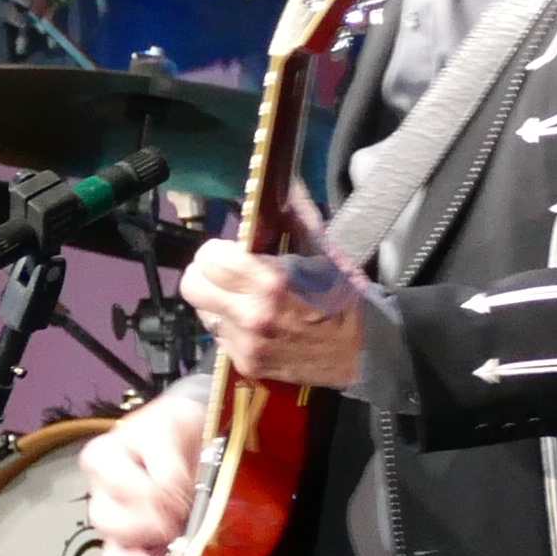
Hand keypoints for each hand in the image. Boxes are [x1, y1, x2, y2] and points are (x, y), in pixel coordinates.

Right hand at [78, 388, 205, 555]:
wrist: (193, 439)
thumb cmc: (176, 430)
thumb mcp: (173, 426)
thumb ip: (167, 461)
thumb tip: (171, 497)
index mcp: (102, 458)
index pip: (122, 486)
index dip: (158, 493)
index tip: (185, 490)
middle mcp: (101, 493)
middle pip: (110, 523)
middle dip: (151, 525)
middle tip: (181, 518)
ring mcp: (115, 523)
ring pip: (116, 551)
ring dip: (148, 553)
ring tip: (175, 546)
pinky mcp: (130, 545)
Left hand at [181, 240, 365, 388]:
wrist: (363, 353)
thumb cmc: (344, 301)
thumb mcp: (321, 256)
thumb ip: (292, 225)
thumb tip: (280, 191)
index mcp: (271, 281)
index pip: (210, 257)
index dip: (216, 251)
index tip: (228, 252)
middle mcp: (252, 314)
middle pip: (193, 286)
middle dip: (204, 275)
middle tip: (221, 275)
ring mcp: (247, 343)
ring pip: (203, 313)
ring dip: (217, 303)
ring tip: (241, 301)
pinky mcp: (247, 364)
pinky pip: (220, 337)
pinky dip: (231, 328)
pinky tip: (253, 325)